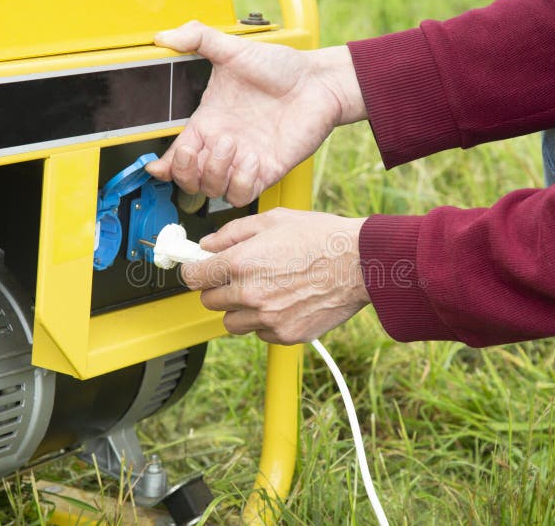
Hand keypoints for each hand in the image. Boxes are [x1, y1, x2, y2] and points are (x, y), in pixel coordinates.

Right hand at [146, 21, 364, 206]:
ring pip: (213, 191)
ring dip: (215, 172)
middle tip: (204, 146)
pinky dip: (242, 182)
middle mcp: (223, 146)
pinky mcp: (266, 171)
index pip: (177, 157)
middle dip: (187, 171)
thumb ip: (197, 38)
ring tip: (232, 144)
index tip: (158, 163)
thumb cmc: (280, 68)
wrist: (317, 82)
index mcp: (209, 123)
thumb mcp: (233, 50)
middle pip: (190, 181)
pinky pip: (243, 194)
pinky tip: (252, 158)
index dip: (165, 166)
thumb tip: (165, 35)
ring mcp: (244, 162)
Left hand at [180, 208, 369, 344]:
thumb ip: (232, 233)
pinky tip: (286, 302)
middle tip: (241, 276)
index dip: (194, 271)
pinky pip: (260, 333)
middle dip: (219, 289)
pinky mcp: (285, 335)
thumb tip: (206, 245)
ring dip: (241, 310)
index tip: (199, 270)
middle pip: (209, 302)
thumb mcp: (273, 220)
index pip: (193, 277)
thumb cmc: (320, 237)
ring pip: (232, 323)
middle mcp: (250, 294)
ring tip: (266, 290)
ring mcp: (267, 318)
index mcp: (241, 263)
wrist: (360, 264)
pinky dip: (266, 322)